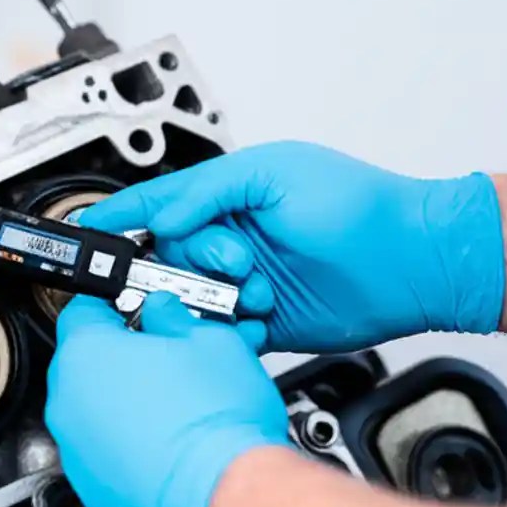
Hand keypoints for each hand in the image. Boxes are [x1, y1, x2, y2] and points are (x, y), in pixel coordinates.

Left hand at [45, 293, 289, 506]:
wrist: (226, 503)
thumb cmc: (218, 427)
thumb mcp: (211, 341)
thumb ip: (175, 317)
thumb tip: (165, 313)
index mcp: (85, 355)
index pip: (84, 310)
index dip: (118, 305)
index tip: (141, 310)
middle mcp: (68, 404)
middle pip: (88, 364)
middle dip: (126, 357)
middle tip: (171, 359)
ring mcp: (76, 453)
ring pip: (97, 413)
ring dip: (129, 405)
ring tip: (180, 408)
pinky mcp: (94, 492)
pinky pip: (107, 455)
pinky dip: (132, 447)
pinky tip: (173, 446)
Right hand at [81, 141, 505, 352]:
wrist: (414, 265)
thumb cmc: (360, 208)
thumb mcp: (276, 174)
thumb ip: (209, 189)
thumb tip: (162, 215)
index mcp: (230, 197)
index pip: (160, 204)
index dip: (123, 216)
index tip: (91, 228)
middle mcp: (234, 239)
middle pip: (171, 255)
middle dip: (194, 261)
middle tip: (233, 261)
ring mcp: (245, 282)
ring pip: (191, 298)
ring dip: (216, 298)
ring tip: (258, 290)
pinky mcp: (261, 322)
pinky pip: (218, 332)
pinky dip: (226, 331)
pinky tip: (255, 319)